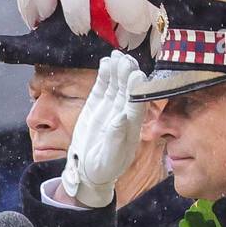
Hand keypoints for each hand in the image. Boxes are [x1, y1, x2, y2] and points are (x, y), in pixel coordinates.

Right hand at [61, 51, 148, 207]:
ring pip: (117, 86)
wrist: (87, 170)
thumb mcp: (108, 158)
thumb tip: (122, 117)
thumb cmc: (102, 169)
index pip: (137, 107)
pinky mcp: (98, 105)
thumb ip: (115, 138)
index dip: (137, 91)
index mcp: (132, 130)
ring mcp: (112, 108)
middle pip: (128, 92)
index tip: (137, 76)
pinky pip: (104, 87)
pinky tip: (107, 62)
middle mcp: (124, 116)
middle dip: (128, 76)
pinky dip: (105, 75)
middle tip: (126, 61)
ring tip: (117, 56)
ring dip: (118, 71)